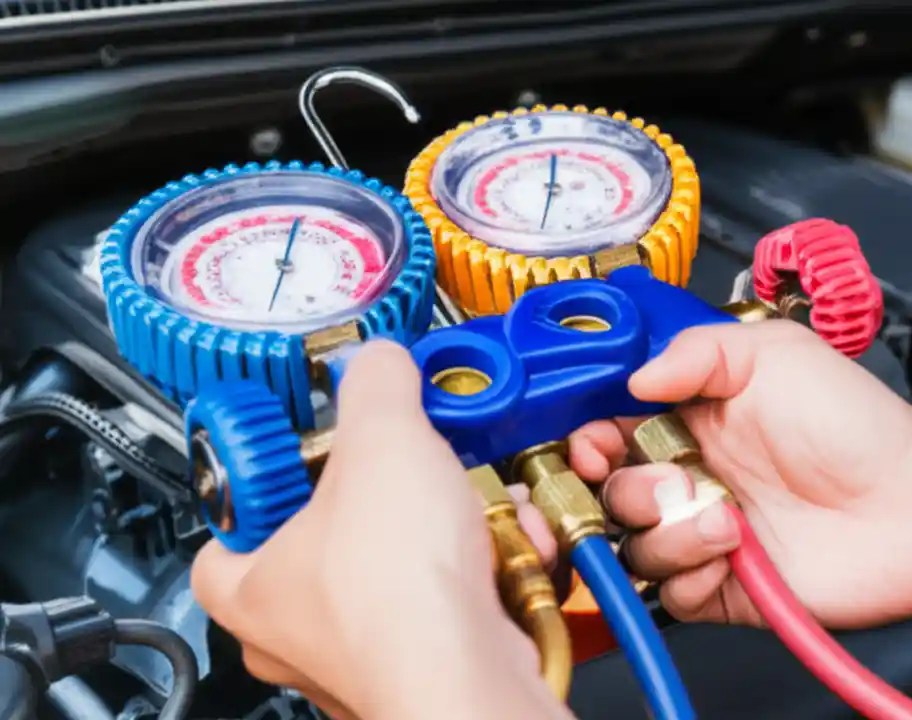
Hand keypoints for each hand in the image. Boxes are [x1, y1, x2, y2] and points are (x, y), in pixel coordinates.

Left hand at [192, 341, 565, 719]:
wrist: (471, 676)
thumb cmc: (398, 596)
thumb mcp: (382, 439)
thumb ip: (375, 385)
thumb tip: (377, 362)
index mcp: (247, 585)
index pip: (230, 520)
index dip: (274, 472)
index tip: (313, 440)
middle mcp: (296, 633)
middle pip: (336, 535)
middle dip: (393, 492)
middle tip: (410, 463)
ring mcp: (364, 654)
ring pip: (405, 567)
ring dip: (452, 523)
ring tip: (473, 500)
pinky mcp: (430, 663)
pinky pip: (453, 598)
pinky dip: (485, 563)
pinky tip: (507, 543)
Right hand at [571, 320, 911, 628]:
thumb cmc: (859, 426)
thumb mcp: (775, 354)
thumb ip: (695, 352)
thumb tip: (633, 377)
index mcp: (695, 417)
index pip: (609, 426)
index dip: (586, 435)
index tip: (591, 441)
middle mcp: (693, 474)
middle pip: (608, 490)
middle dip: (624, 488)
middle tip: (668, 483)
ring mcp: (706, 531)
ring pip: (633, 544)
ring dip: (667, 533)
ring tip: (723, 519)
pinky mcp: (724, 585)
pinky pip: (670, 592)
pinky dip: (688, 575)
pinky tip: (730, 553)